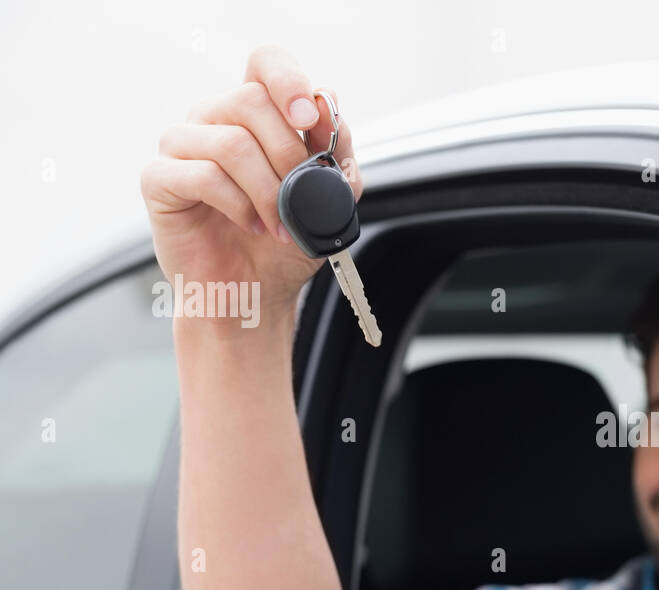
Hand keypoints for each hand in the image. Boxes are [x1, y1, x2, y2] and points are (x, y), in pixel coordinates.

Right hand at [140, 44, 362, 323]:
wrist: (255, 294)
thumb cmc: (285, 244)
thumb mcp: (328, 200)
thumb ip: (335, 154)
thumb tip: (328, 106)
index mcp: (254, 114)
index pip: (265, 63)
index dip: (288, 80)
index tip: (308, 118)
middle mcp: (213, 119)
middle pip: (249, 100)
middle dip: (288, 154)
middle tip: (300, 196)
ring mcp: (181, 146)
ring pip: (230, 142)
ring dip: (267, 190)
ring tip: (280, 225)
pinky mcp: (159, 179)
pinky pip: (201, 174)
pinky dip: (238, 205)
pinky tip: (251, 225)